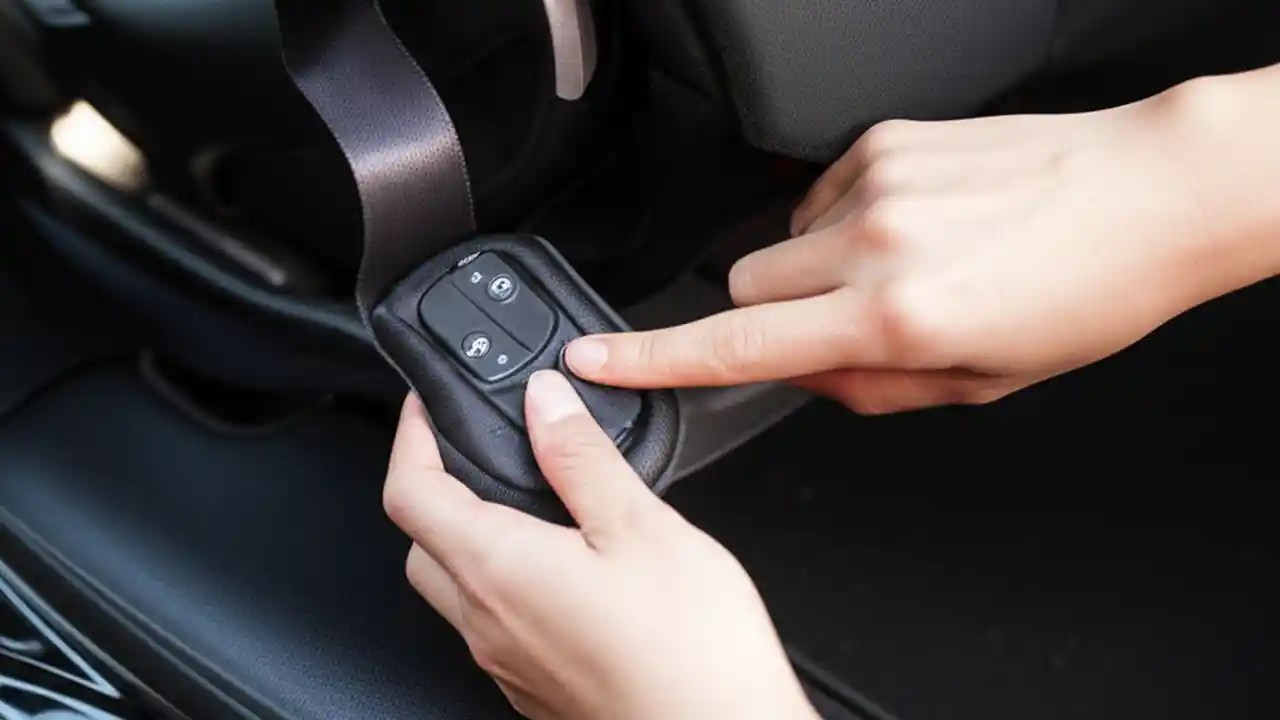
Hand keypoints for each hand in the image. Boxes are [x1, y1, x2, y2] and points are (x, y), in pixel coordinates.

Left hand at [383, 372, 817, 719]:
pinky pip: (495, 626)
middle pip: (421, 545)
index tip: (428, 408)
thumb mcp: (640, 526)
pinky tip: (565, 571)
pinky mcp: (538, 688)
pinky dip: (507, 584)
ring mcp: (510, 663)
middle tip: (472, 452)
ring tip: (530, 504)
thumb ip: (582, 457)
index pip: (408, 492)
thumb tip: (545, 402)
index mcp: (498, 569)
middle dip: (433, 490)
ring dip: (470, 539)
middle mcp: (488, 623)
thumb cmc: (689, 653)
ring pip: (457, 590)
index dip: (409, 437)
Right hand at [563, 76, 1265, 413]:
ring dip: (810, 268)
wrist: (1148, 192)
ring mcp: (874, 180)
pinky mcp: (882, 138)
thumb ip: (869, 391)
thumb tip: (800, 376)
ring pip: (776, 240)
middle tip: (842, 326)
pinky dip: (843, 220)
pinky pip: (816, 194)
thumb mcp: (979, 381)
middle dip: (770, 318)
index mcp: (897, 317)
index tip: (598, 360)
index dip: (656, 359)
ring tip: (900, 266)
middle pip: (743, 288)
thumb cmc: (1085, 294)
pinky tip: (913, 224)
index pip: (740, 346)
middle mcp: (874, 242)